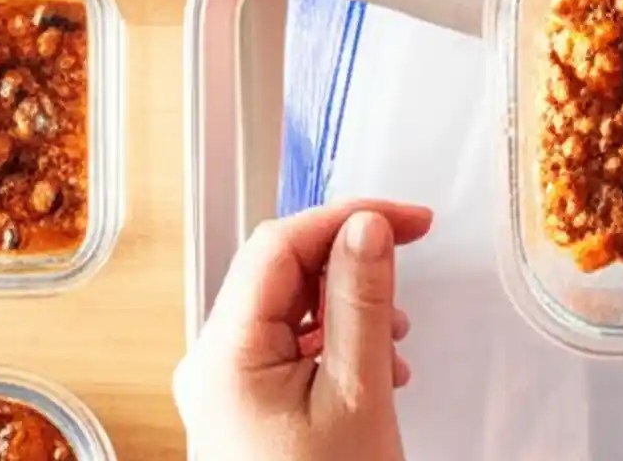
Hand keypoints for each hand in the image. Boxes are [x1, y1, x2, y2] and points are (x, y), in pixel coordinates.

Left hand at [173, 200, 432, 460]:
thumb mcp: (358, 393)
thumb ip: (361, 302)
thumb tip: (366, 227)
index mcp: (225, 354)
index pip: (280, 245)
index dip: (347, 217)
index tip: (409, 220)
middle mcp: (212, 362)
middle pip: (280, 273)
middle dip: (350, 260)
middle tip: (410, 253)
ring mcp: (226, 385)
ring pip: (288, 308)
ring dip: (348, 303)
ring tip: (396, 337)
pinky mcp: (245, 405)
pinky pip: (289, 345)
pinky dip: (336, 339)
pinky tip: (377, 365)